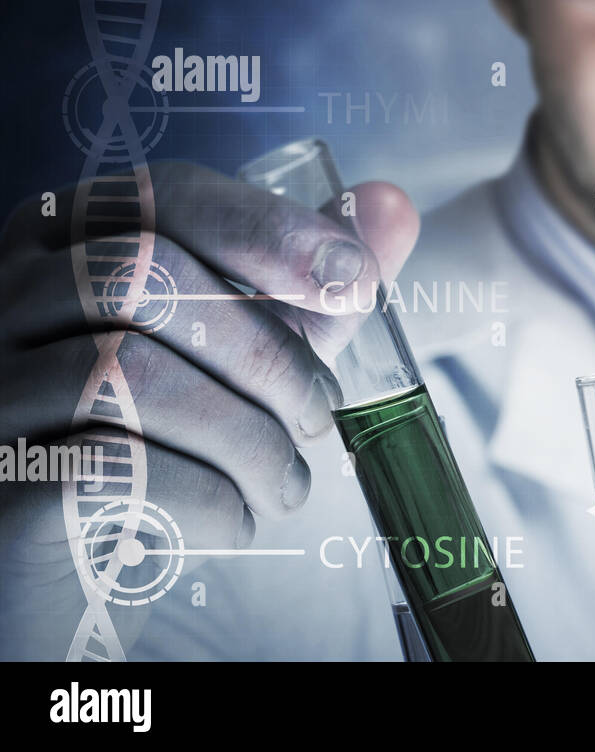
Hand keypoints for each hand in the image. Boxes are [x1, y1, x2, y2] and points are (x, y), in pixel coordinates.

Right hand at [0, 161, 418, 657]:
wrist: (66, 561)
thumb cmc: (163, 437)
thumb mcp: (239, 353)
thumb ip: (307, 285)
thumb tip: (394, 205)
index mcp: (66, 244)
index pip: (164, 194)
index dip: (268, 227)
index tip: (352, 278)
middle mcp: (6, 298)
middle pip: (146, 277)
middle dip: (268, 352)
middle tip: (321, 415)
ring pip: (131, 374)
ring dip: (249, 438)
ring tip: (287, 484)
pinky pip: (109, 469)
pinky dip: (204, 498)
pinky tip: (234, 521)